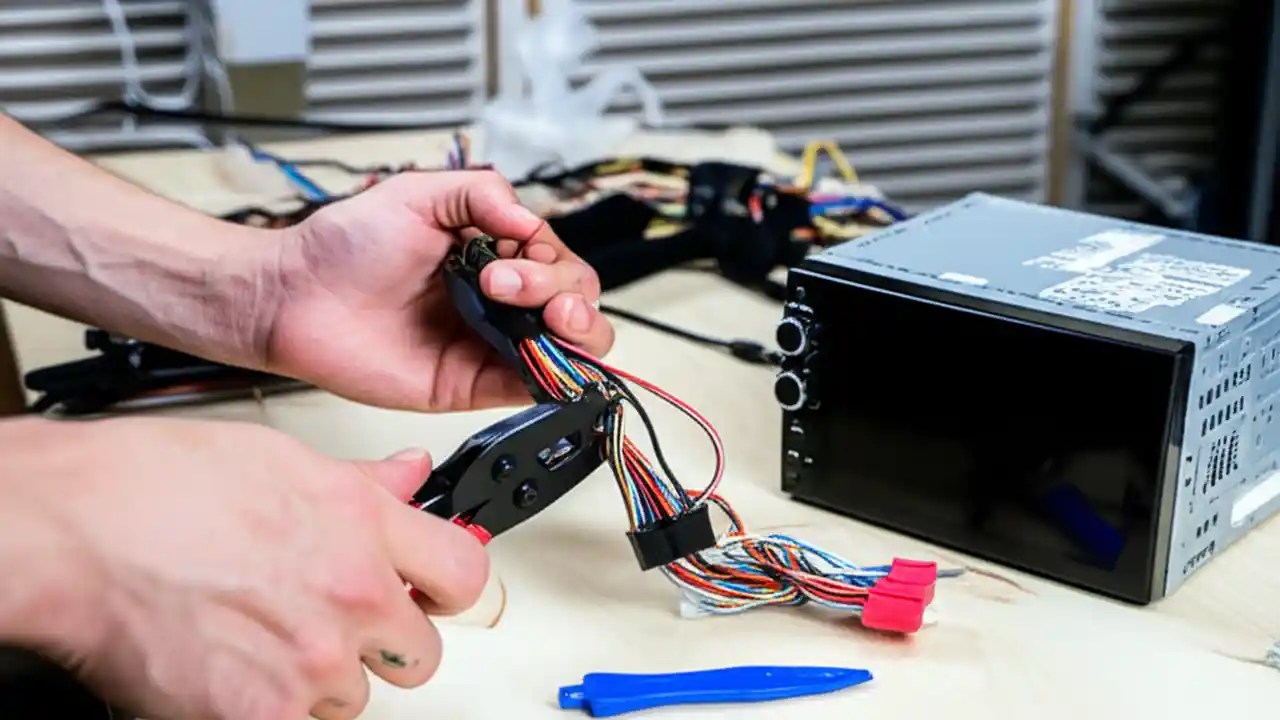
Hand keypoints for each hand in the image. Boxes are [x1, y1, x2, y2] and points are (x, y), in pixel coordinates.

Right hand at [0, 416, 485, 719]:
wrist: (74, 531)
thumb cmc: (154, 485)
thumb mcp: (280, 457)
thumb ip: (362, 483)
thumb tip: (410, 475)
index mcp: (364, 522)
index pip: (464, 575)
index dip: (447, 588)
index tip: (430, 593)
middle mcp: (353, 591)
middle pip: (419, 652)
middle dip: (381, 643)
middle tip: (328, 622)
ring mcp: (313, 658)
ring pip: (353, 696)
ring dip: (318, 678)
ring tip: (258, 637)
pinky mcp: (267, 715)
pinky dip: (274, 711)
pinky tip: (235, 673)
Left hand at [258, 170, 614, 410]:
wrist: (294, 297)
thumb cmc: (345, 245)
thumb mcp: (418, 193)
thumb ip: (482, 195)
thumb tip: (532, 224)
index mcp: (495, 254)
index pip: (559, 261)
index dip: (550, 263)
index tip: (507, 259)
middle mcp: (500, 300)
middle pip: (576, 303)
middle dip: (566, 295)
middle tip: (512, 289)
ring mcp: (488, 344)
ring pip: (570, 349)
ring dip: (579, 333)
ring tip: (552, 320)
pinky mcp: (471, 385)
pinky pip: (531, 389)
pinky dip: (554, 378)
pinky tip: (545, 359)